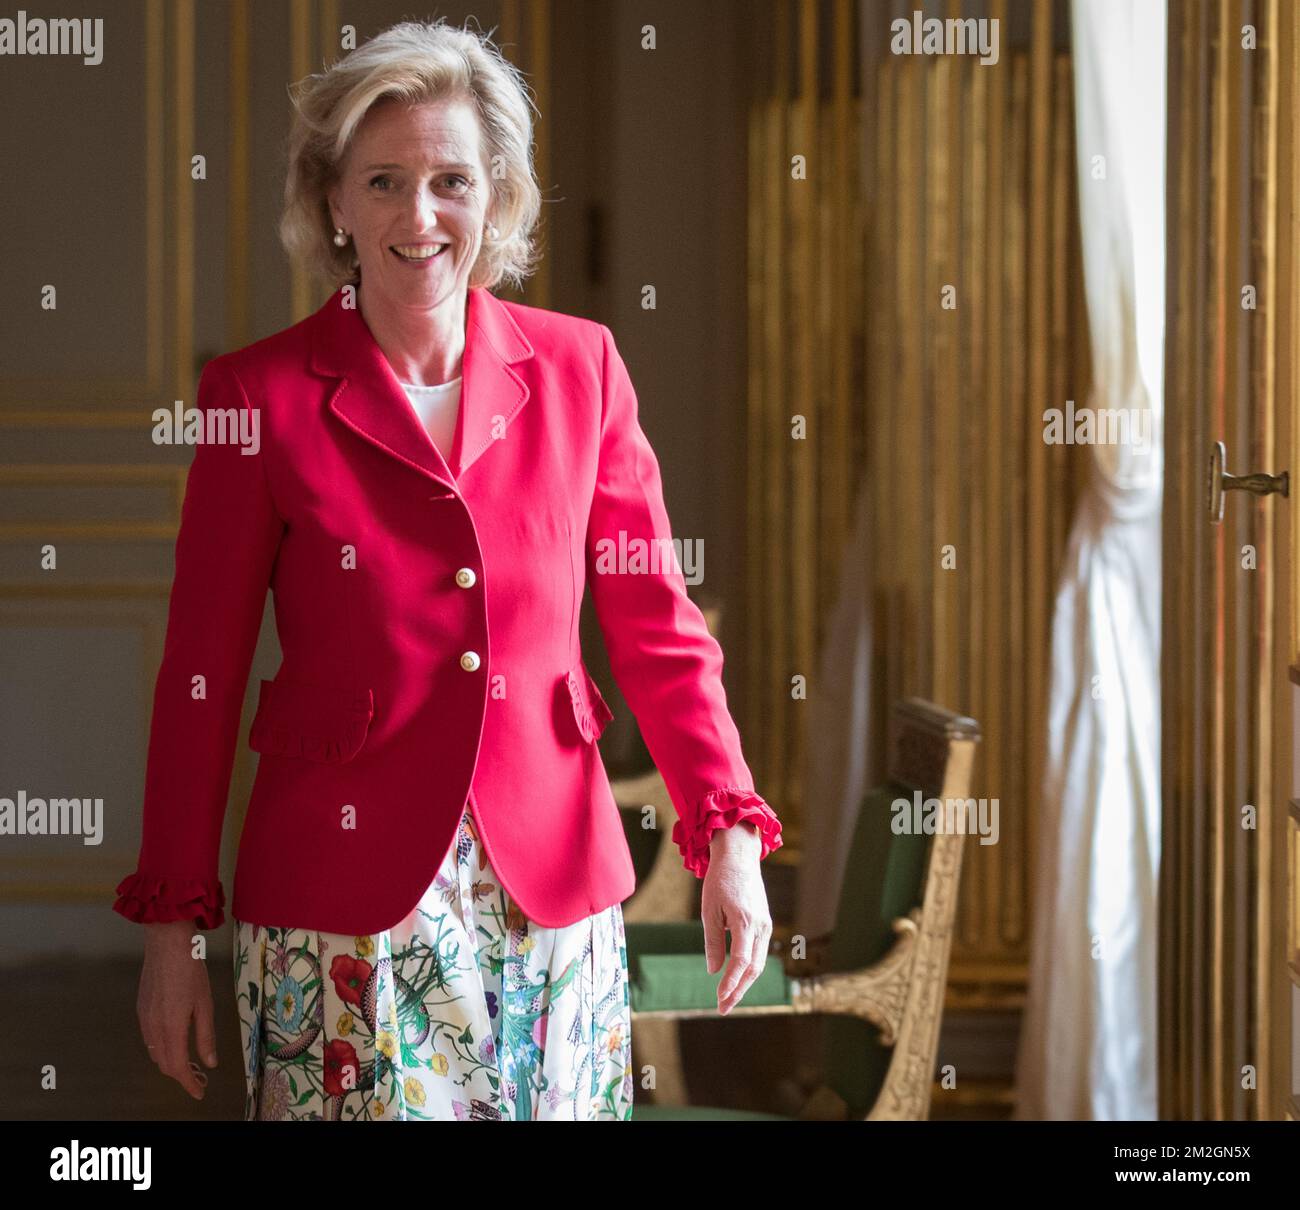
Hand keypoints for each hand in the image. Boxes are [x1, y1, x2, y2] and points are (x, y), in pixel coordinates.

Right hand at [138, 919, 218, 1099]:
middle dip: (181, 1075)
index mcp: (172, 1027)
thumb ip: (206, 1035)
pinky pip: (150, 1039)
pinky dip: (162, 1048)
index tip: (199, 1093)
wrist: (166, 944)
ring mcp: (144, 1019)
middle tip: (199, 1078)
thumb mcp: (205, 1004)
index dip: (189, 1084)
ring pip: (155, 1052)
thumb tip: (210, 1062)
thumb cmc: (191, 970)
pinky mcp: (140, 1009)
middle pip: (165, 1064)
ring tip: (189, 1063)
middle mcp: (153, 1027)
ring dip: (171, 1062)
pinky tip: (175, 1041)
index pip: (178, 1067)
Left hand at [702, 820, 772, 1014]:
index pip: (741, 961)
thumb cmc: (720, 881)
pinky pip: (759, 952)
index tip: (720, 999)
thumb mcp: (709, 910)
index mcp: (745, 921)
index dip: (731, 983)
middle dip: (738, 991)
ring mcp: (766, 925)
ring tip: (728, 999)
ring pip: (758, 963)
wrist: (739, 857)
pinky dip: (748, 969)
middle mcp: (760, 926)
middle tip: (722, 1008)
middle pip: (753, 968)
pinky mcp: (765, 923)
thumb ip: (713, 942)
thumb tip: (714, 971)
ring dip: (743, 983)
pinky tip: (736, 978)